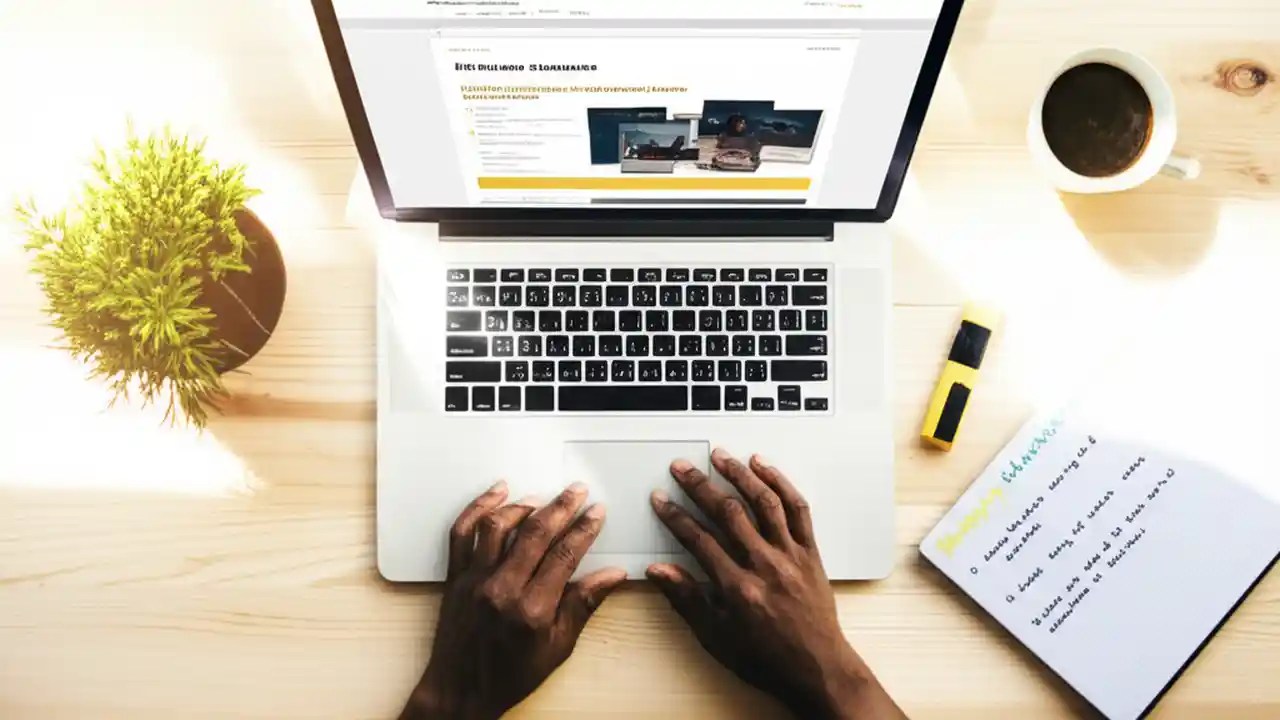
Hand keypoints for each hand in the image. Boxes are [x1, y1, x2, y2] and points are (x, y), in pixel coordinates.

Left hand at [403, 482, 625, 719]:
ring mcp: (474, 580)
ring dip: (523, 504)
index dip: (584, 529)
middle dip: (561, 506)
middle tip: (578, 491)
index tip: (597, 512)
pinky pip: (462, 532)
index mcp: (532, 610)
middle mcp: (502, 589)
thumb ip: (584, 605)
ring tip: (543, 497)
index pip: (565, 555)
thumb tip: (614, 575)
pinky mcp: (455, 577)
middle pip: (535, 533)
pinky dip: (478, 507)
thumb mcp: (558, 647)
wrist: (460, 692)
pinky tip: (497, 493)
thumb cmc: (510, 675)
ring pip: (498, 526)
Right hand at [647, 451, 904, 719]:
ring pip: (764, 503)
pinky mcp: (811, 552)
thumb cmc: (767, 658)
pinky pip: (798, 509)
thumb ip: (686, 599)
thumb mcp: (716, 637)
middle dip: (699, 486)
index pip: (698, 540)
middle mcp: (765, 566)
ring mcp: (791, 556)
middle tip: (681, 468)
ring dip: (740, 475)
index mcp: (738, 588)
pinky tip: (764, 468)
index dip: (675, 516)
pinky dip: (781, 484)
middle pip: (727, 513)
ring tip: (720, 456)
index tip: (660, 500)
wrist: (817, 669)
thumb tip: (658, 570)